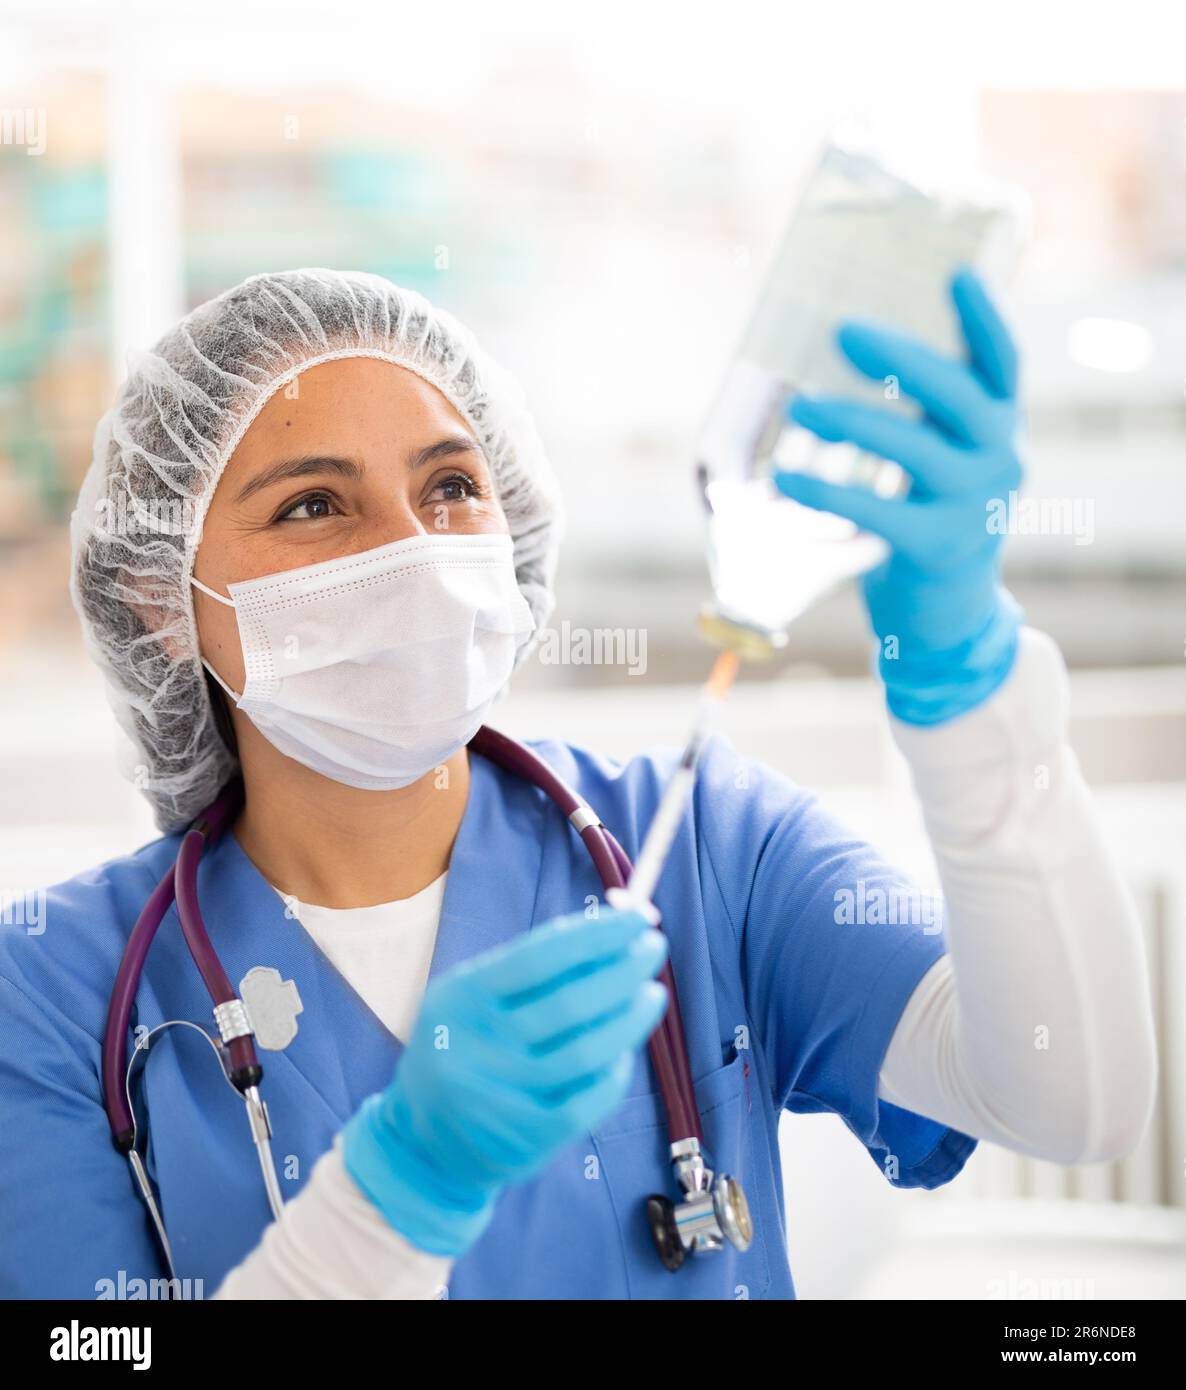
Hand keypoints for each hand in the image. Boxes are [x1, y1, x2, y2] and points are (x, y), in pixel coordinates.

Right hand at [341, 906, 668, 1255]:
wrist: (425, 1143)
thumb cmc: (469, 1046)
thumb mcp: (476, 996)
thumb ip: (534, 965)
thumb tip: (613, 930)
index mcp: (461, 996)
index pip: (541, 956)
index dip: (598, 934)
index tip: (641, 916)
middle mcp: (475, 1045)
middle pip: (570, 1002)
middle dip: (624, 969)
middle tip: (654, 948)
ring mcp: (498, 1097)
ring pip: (586, 1052)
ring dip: (631, 1019)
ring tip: (651, 995)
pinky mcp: (522, 1140)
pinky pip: (586, 1102)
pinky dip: (615, 1074)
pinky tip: (623, 1053)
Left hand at [774, 266, 1024, 724]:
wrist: (948, 615)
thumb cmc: (930, 518)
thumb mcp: (942, 462)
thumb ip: (923, 416)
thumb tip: (848, 349)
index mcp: (1003, 430)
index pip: (1004, 364)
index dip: (985, 318)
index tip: (956, 273)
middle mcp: (1001, 462)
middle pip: (959, 396)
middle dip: (900, 358)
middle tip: (842, 328)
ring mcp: (974, 508)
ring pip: (917, 451)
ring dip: (855, 420)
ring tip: (802, 403)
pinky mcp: (936, 549)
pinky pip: (877, 511)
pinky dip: (826, 491)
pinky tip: (784, 475)